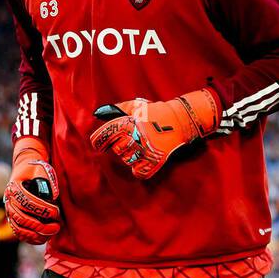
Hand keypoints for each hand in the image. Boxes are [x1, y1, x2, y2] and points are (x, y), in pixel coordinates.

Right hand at [4, 136, 60, 243]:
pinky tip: (42, 238)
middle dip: (40, 225)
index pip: (27, 201)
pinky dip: (29, 238)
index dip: (42, 209)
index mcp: (14, 187)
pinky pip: (18, 232)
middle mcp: (9, 200)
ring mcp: (9, 210)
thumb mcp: (41, 168)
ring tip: (51, 233)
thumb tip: (54, 196)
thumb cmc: (35, 169)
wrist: (24, 169)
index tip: (56, 212)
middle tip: (56, 226)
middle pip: (22, 218)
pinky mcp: (12, 218)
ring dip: (35, 234)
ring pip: (19, 228)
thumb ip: (47, 180)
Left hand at [89, 88, 218, 179]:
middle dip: (120, 146)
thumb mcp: (136, 105)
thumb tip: (98, 112)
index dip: (99, 141)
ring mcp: (145, 151)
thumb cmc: (155, 112)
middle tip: (129, 140)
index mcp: (128, 123)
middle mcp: (135, 137)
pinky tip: (142, 161)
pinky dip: (139, 169)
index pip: (105, 136)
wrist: (180, 120)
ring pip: (127, 160)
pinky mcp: (155, 161)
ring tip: (139, 147)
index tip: (99, 144)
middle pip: (117, 150)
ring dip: (130, 155)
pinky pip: (139, 172)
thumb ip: (117, 108)